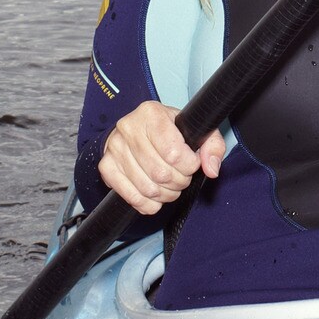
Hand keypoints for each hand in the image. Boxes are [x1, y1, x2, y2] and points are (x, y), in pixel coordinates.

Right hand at [99, 101, 224, 215]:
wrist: (137, 130)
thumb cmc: (168, 131)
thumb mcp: (195, 130)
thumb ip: (212, 146)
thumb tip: (211, 169)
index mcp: (151, 114)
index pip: (174, 153)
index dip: (189, 166)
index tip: (191, 163)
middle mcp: (129, 128)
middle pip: (161, 174)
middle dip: (179, 182)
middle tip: (182, 177)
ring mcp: (115, 148)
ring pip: (148, 188)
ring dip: (166, 195)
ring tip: (170, 186)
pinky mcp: (106, 167)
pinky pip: (132, 197)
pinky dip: (148, 204)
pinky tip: (155, 196)